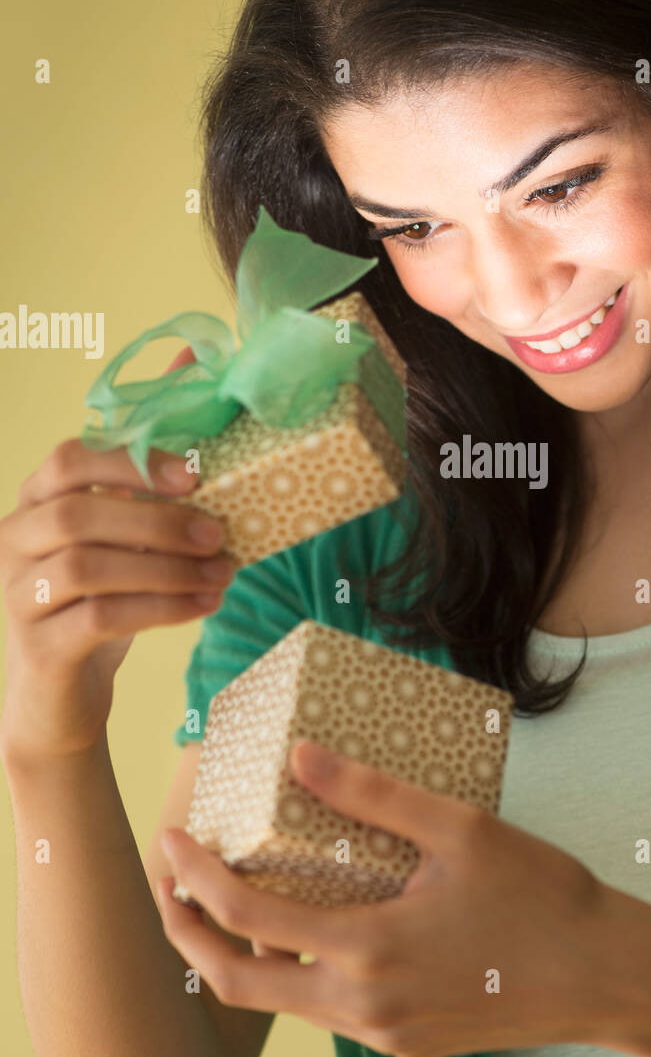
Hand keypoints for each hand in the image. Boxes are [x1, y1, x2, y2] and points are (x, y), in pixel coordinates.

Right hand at [0, 345, 232, 767]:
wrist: (65, 695)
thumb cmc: (104, 598)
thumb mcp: (127, 536)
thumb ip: (150, 470)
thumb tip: (191, 361)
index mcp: (36, 501)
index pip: (67, 459)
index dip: (131, 462)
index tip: (194, 475)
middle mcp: (15, 540)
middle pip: (77, 513)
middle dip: (159, 521)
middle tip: (220, 534)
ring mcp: (19, 595)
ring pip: (88, 567)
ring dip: (167, 568)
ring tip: (223, 574)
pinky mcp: (40, 647)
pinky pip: (100, 617)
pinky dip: (161, 608)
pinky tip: (203, 605)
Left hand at [157, 740, 627, 1056]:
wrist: (607, 978)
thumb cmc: (542, 898)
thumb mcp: (460, 829)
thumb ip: (374, 796)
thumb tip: (301, 756)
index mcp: (369, 951)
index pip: (247, 922)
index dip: (196, 879)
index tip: (172, 839)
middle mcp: (364, 1007)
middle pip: (237, 985)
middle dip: (189, 936)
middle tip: (172, 885)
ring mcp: (383, 1034)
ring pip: (280, 1005)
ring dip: (239, 957)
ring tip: (228, 900)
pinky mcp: (406, 1041)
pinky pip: (325, 1013)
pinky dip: (293, 974)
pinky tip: (309, 929)